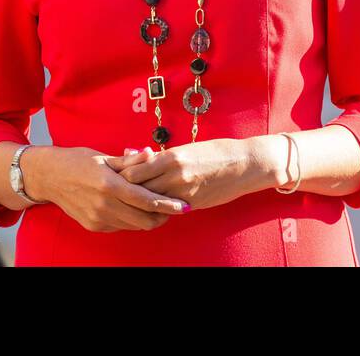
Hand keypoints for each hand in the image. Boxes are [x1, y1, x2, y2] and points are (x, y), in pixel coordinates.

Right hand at [28, 146, 189, 232]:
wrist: (49, 176)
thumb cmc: (78, 161)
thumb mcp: (104, 157)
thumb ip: (130, 160)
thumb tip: (152, 154)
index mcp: (109, 184)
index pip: (146, 200)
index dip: (167, 205)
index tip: (182, 206)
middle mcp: (104, 205)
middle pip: (144, 220)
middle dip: (162, 216)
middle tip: (172, 208)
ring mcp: (98, 218)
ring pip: (133, 226)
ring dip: (147, 219)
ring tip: (156, 208)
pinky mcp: (93, 226)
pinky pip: (120, 226)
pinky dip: (131, 220)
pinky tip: (134, 209)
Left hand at [105, 138, 265, 210]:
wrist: (243, 164)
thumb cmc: (214, 152)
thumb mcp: (185, 148)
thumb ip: (160, 156)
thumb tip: (133, 153)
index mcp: (170, 156)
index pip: (133, 171)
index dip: (121, 177)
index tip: (116, 179)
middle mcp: (174, 174)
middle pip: (136, 188)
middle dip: (125, 192)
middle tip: (117, 195)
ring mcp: (183, 191)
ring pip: (150, 202)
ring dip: (140, 204)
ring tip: (131, 204)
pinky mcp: (193, 203)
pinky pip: (167, 210)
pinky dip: (157, 210)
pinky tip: (152, 210)